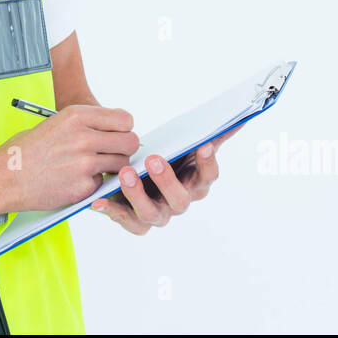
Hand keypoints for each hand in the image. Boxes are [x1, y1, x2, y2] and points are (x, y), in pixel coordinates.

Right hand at [0, 103, 140, 212]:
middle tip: (112, 154)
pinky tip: (75, 180)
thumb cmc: (26, 150)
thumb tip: (112, 129)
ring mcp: (84, 163)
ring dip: (113, 168)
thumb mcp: (56, 123)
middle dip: (124, 148)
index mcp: (77, 116)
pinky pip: (103, 184)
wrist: (4, 177)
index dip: (123, 129)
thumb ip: (85, 124)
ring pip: (122, 165)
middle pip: (130, 141)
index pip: (125, 119)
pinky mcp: (83, 187)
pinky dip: (94, 184)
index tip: (116, 135)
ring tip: (92, 168)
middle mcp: (83, 137)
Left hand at [90, 125, 241, 234]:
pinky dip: (112, 211)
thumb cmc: (167, 157)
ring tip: (124, 173)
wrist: (137, 173)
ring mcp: (158, 215)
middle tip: (154, 160)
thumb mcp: (185, 145)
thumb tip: (240, 116)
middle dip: (167, 180)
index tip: (203, 144)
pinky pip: (125, 221)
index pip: (208, 176)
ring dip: (137, 194)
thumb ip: (212, 134)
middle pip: (181, 199)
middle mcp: (180, 202)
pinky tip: (98, 200)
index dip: (207, 162)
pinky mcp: (135, 222)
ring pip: (151, 213)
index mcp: (196, 183)